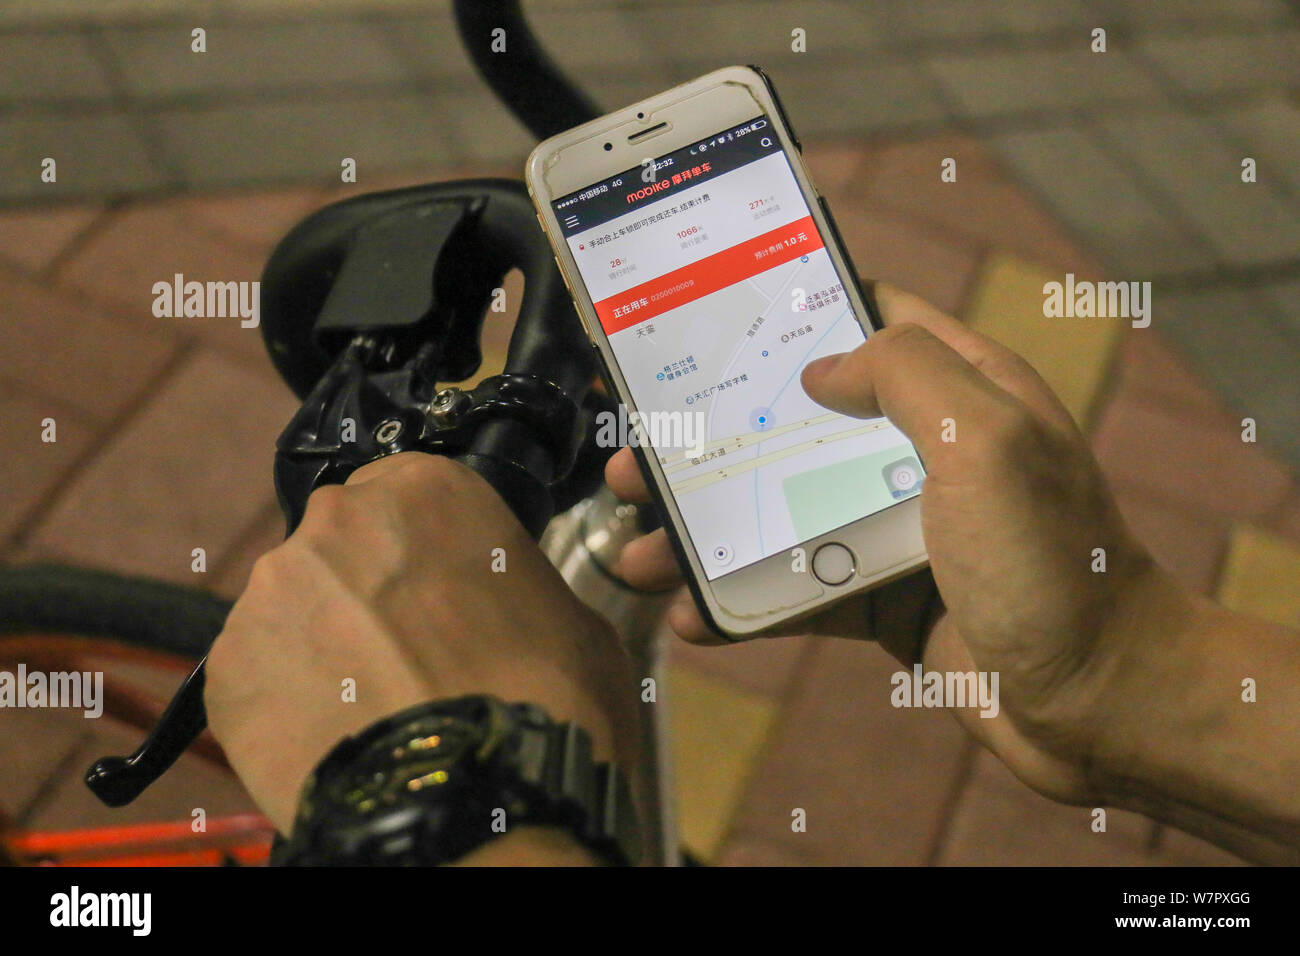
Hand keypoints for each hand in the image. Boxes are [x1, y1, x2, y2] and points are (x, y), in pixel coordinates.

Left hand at [205, 453, 639, 834]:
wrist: (469, 794)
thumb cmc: (546, 696)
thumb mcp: (572, 617)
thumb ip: (515, 585)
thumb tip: (503, 608)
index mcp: (426, 488)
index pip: (407, 493)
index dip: (425, 548)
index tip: (440, 593)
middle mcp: (336, 520)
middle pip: (342, 544)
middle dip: (365, 586)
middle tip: (404, 651)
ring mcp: (271, 592)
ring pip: (295, 607)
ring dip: (323, 641)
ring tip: (366, 704)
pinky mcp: (227, 666)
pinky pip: (259, 673)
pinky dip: (286, 700)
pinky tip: (330, 737)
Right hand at [607, 283, 1164, 805]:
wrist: (1096, 702)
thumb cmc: (1053, 563)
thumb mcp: (987, 441)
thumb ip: (907, 375)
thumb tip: (821, 367)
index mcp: (965, 390)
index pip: (873, 321)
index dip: (794, 315)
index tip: (712, 322)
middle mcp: (929, 450)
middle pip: (801, 424)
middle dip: (717, 438)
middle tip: (641, 454)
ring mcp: (903, 527)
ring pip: (786, 510)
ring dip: (711, 530)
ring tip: (639, 550)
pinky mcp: (886, 597)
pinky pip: (801, 588)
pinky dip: (746, 602)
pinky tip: (694, 618)